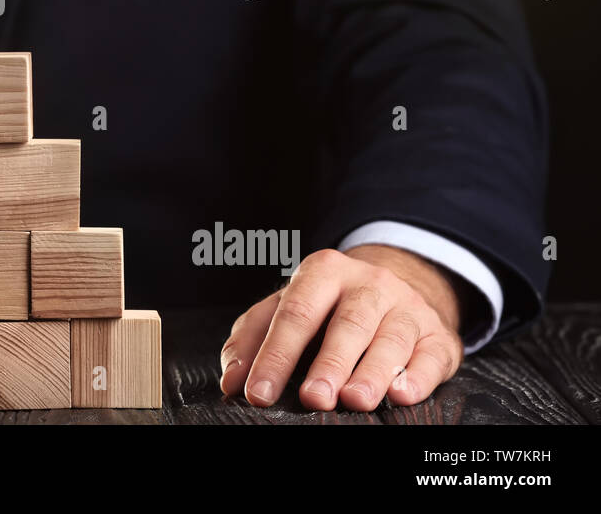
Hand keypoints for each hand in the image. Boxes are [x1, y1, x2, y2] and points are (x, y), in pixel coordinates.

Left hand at [219, 245, 464, 410]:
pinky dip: (418, 376)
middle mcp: (369, 283)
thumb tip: (233, 380)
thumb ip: (251, 339)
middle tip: (313, 398)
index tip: (258, 391)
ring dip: (373, 373)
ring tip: (354, 399)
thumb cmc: (328, 306)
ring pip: (391, 339)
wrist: (397, 285)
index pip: (296, 314)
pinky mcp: (438, 335)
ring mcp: (407, 307)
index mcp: (323, 272)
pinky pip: (431, 355)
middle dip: (329, 363)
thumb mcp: (286, 307)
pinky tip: (401, 393)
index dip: (275, 354)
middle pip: (348, 324)